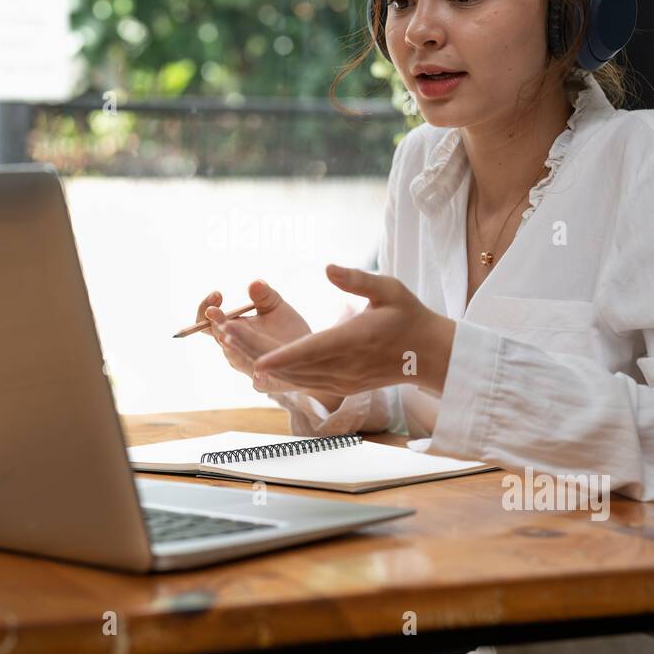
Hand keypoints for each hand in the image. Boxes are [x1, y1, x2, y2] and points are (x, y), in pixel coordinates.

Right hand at [195, 280, 320, 396]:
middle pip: (218, 338)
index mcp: (233, 329)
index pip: (209, 321)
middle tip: (216, 312)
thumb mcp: (275, 306)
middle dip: (217, 324)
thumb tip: (255, 283)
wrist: (308, 352)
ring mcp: (249, 366)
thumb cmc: (286, 327)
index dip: (207, 308)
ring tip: (229, 338)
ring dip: (231, 348)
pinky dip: (259, 380)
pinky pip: (260, 384)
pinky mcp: (267, 382)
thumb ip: (264, 295)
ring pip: (235, 358)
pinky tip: (260, 374)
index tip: (218, 294)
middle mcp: (235, 349)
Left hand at [220, 264, 455, 397]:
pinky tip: (257, 363)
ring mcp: (342, 380)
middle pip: (294, 365)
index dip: (282, 355)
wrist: (429, 356)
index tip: (255, 358)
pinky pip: (304, 383)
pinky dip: (279, 375)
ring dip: (262, 363)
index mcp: (354, 340)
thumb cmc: (409, 316)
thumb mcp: (389, 289)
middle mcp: (344, 366)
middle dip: (255, 350)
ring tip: (231, 343)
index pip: (312, 350)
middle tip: (224, 332)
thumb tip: (327, 267)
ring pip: (294, 377)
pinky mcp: (341, 386)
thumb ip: (357, 279)